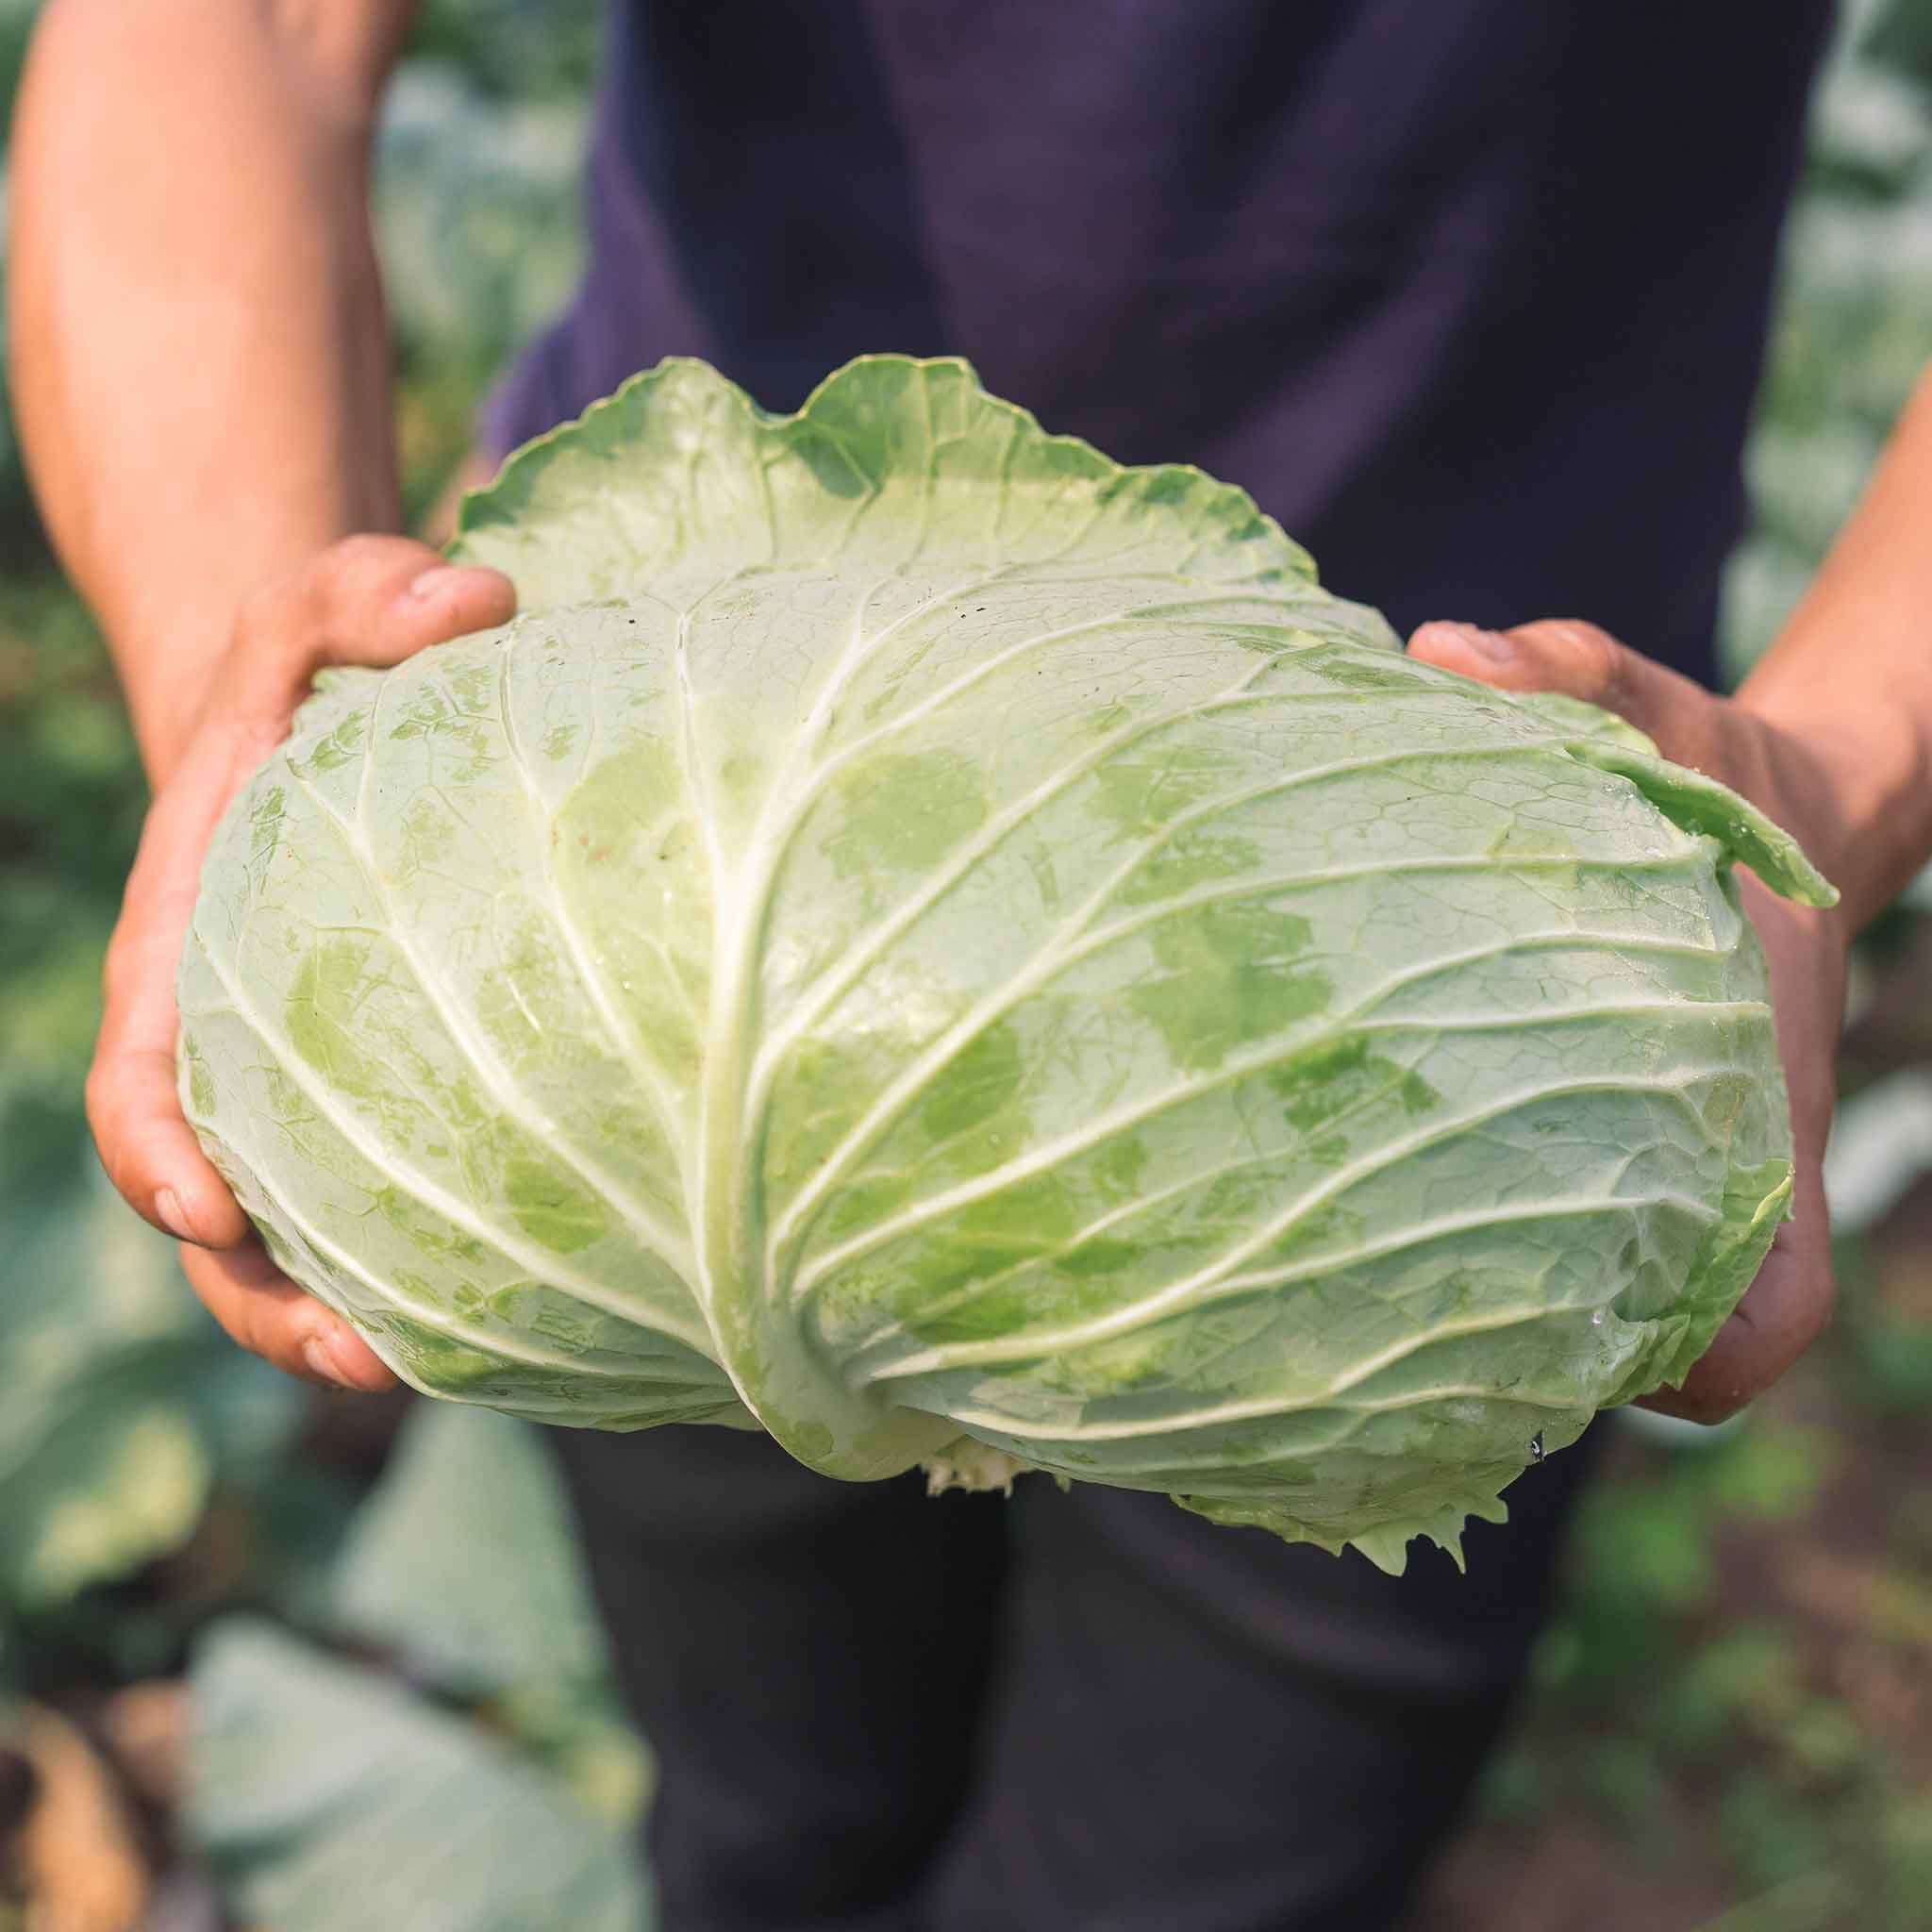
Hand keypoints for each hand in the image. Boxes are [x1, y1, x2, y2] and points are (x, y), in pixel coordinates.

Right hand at [88, 537, 515, 1389]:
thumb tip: (481, 597)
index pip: (143, 1085)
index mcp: (184, 957)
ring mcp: (300, 1085)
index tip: (208, 1215)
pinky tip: (532, 1311)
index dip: (158, 1157)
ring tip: (448, 1373)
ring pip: (298, 1241)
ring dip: (350, 1320)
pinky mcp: (376, 1092)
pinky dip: (429, 1268)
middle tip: (372, 1359)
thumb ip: (376, 592)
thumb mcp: (324, 603)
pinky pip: (388, 1200)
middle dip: (270, 1301)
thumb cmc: (314, 669)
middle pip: (214, 1219)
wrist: (323, 718)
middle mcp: (231, 1045)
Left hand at [1408, 618, 1848, 1422]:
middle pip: (1674, 1355)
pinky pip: (1572, 1237)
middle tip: (1398, 1361)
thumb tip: (1440, 651)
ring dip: (1515, 1329)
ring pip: (1618, 1314)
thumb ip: (1568, 684)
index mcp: (1755, 1104)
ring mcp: (1673, 1169)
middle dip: (1556, 1371)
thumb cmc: (1723, 782)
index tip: (1589, 1370)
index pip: (1772, 1310)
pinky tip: (1350, 1209)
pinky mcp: (1623, 1143)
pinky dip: (1497, 1249)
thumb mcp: (1659, 717)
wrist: (1778, 811)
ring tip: (1351, 1310)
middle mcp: (1718, 1167)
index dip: (1706, 1370)